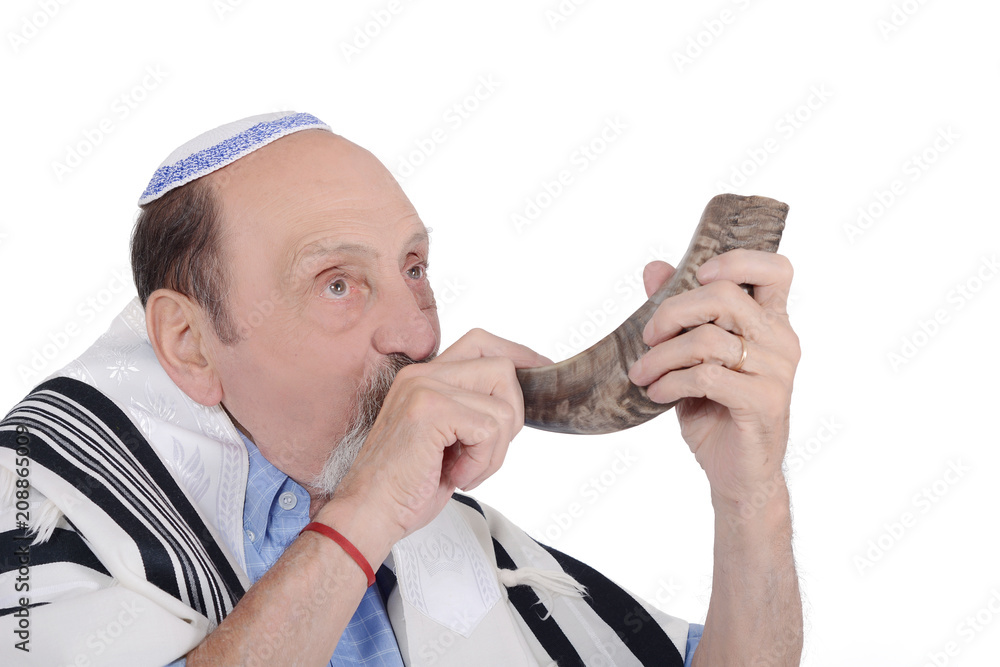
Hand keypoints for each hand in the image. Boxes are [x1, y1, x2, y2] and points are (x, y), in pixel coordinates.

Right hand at [330, 329, 549, 552]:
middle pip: (502, 368)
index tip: (541, 370)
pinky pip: (489, 429)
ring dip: (494, 452)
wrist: (369, 513)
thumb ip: (471, 410)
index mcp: (424, 377)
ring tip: (463, 469)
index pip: (482, 343)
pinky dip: (482, 462)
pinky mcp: (431, 410)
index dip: (518, 354)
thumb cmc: (404, 486)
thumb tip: (515, 401)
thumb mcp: (445, 439)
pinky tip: (455, 475)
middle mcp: (423, 375)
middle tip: (485, 451)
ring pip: (502, 406)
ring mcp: (425, 388)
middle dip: (511, 416)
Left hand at [627, 249, 799, 507]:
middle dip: (671, 312)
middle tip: (646, 337)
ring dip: (661, 357)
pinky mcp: (763, 401)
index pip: (776, 268)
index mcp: (771, 322)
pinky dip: (670, 383)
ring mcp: (777, 371)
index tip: (697, 276)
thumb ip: (679, 312)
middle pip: (724, 296)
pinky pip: (706, 377)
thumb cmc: (716, 411)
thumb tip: (654, 267)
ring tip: (642, 374)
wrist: (737, 474)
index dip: (736, 261)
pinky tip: (656, 394)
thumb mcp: (691, 357)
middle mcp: (781, 340)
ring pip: (706, 341)